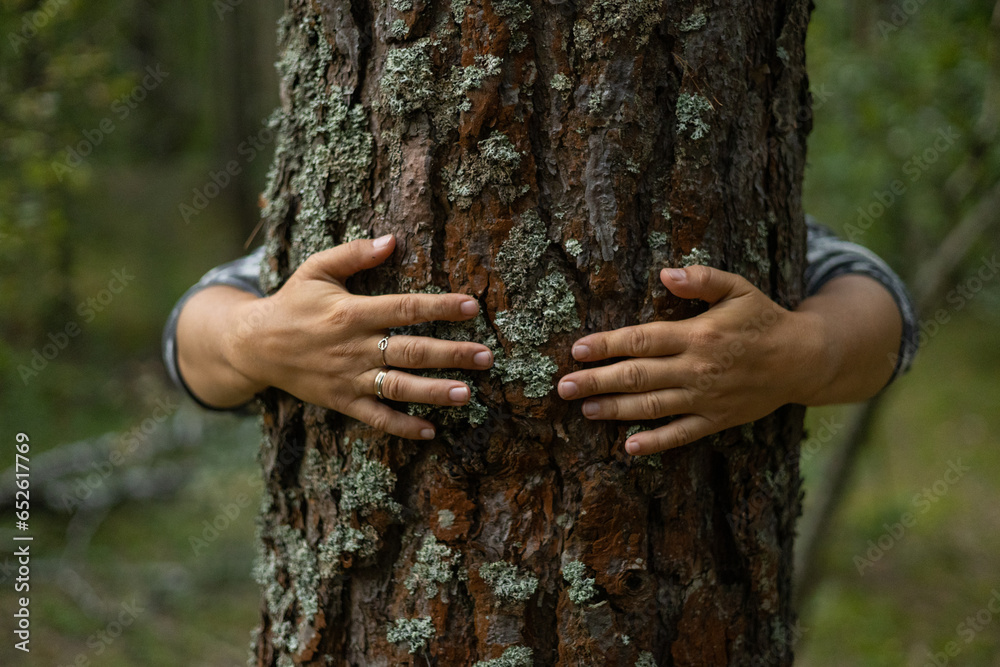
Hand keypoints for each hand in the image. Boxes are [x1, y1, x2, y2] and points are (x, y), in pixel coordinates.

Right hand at [221, 235, 493, 439]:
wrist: (253, 345)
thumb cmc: (292, 302)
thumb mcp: (317, 269)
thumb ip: (354, 254)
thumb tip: (392, 239)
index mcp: (352, 312)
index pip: (405, 308)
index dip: (440, 307)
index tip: (472, 306)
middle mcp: (354, 347)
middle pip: (411, 351)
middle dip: (451, 354)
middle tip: (486, 357)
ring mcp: (349, 377)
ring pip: (398, 387)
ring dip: (434, 392)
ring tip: (467, 394)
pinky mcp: (341, 401)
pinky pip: (375, 417)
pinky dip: (402, 427)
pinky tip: (431, 431)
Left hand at [556, 265, 828, 455]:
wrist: (803, 360)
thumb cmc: (763, 318)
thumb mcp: (738, 288)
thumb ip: (702, 279)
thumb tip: (665, 274)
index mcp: (697, 335)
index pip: (641, 340)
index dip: (606, 345)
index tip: (576, 350)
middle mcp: (697, 368)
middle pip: (637, 376)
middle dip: (596, 381)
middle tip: (563, 387)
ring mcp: (705, 397)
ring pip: (651, 407)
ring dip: (615, 410)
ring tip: (584, 410)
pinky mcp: (716, 420)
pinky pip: (681, 434)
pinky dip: (656, 443)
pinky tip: (630, 448)